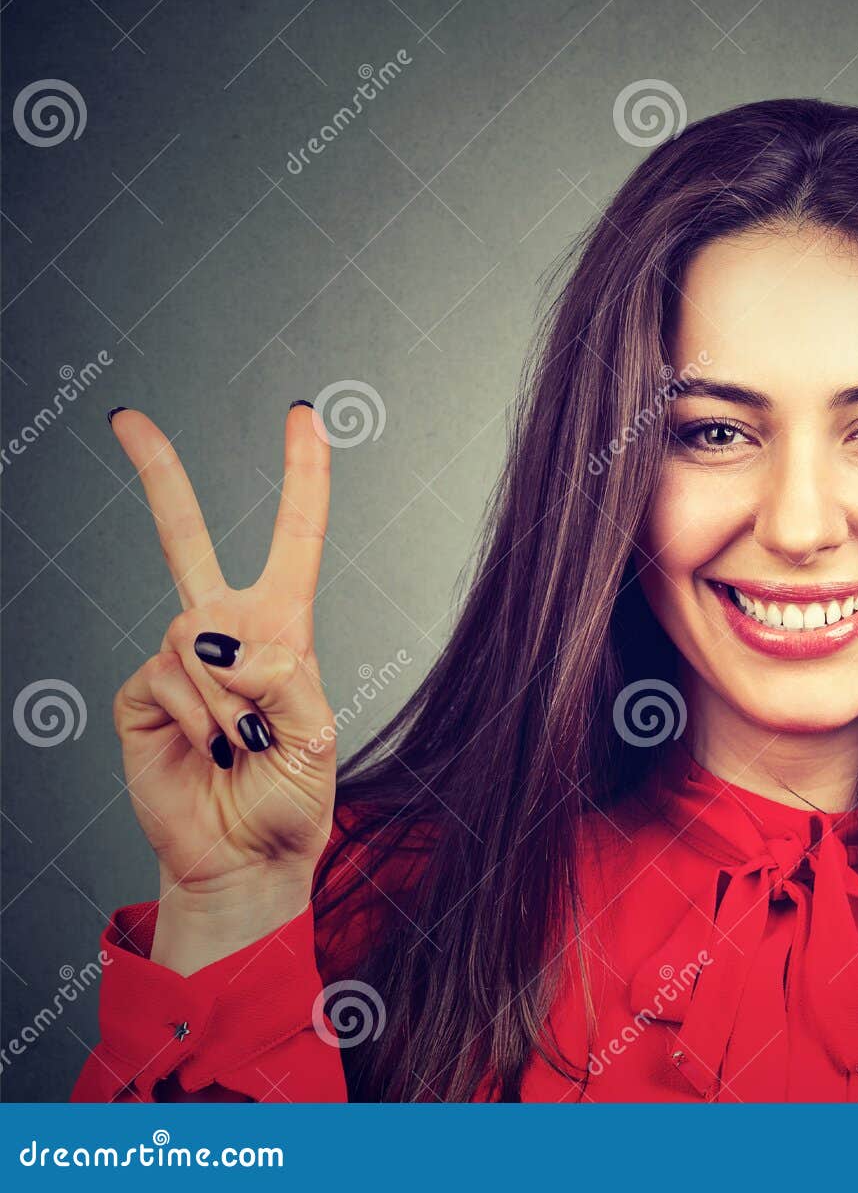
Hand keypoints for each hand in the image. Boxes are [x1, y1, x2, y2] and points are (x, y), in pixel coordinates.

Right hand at [108, 404, 337, 972]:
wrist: (246, 858)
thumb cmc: (292, 797)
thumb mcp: (317, 735)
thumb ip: (283, 677)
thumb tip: (218, 637)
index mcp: (283, 627)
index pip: (295, 537)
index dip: (302, 475)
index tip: (303, 414)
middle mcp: (225, 631)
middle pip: (184, 539)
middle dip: (157, 476)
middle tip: (125, 417)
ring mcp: (178, 660)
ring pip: (196, 635)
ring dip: (229, 696)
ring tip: (243, 745)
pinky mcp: (141, 696)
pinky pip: (168, 678)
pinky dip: (200, 718)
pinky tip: (212, 751)